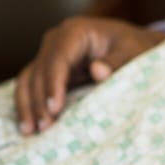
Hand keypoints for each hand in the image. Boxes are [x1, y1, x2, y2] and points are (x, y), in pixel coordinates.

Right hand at [14, 16, 164, 134]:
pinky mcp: (51, 71)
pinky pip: (33, 88)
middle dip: (38, 100)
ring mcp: (50, 55)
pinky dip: (30, 106)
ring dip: (27, 106)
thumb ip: (117, 62)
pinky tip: (29, 128)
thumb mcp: (133, 52)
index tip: (54, 108)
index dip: (53, 84)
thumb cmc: (136, 48)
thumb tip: (97, 71)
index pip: (57, 59)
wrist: (136, 46)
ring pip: (28, 80)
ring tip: (30, 132)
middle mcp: (57, 41)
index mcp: (75, 32)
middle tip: (44, 128)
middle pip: (39, 71)